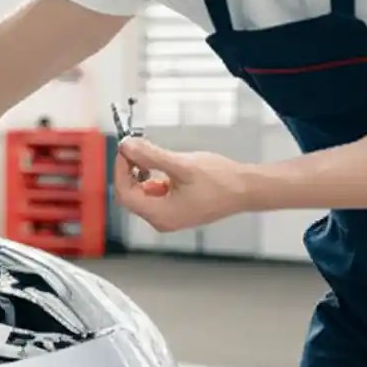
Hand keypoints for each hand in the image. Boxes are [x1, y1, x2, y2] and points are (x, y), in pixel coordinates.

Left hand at [114, 138, 252, 231]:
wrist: (246, 189)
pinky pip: (154, 194)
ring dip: (140, 173)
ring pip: (141, 194)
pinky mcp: (176, 210)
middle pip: (130, 195)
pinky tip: (162, 166)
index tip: (126, 149)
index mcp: (161, 215)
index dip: (120, 170)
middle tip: (135, 149)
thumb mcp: (181, 165)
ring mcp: (169, 217)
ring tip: (149, 154)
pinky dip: (152, 178)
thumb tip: (126, 146)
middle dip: (129, 171)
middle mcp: (162, 220)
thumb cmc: (220, 180)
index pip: (125, 194)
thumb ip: (151, 156)